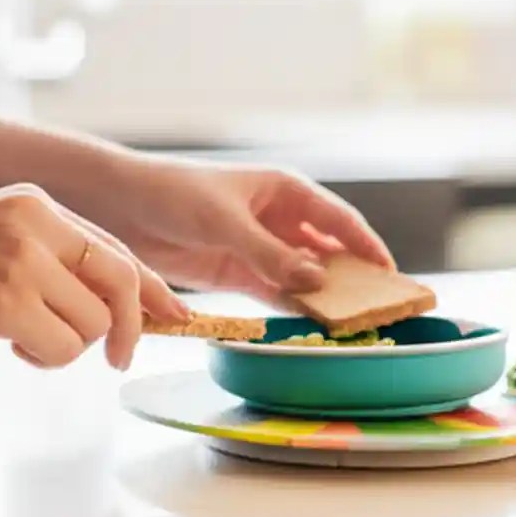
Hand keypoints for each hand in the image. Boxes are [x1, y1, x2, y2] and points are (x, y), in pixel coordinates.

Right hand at [0, 184, 188, 368]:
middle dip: (131, 326)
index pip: (115, 247)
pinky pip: (62, 348)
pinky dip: (44, 360)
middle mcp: (38, 224)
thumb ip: (42, 254)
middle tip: (118, 359)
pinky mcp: (6, 301)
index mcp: (35, 203)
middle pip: (122, 281)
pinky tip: (7, 348)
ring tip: (17, 339)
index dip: (148, 287)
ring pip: (92, 323)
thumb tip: (99, 300)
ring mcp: (24, 261)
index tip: (172, 313)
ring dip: (65, 346)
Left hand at [82, 159, 394, 298]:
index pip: (340, 221)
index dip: (368, 247)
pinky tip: (313, 326)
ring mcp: (260, 247)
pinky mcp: (238, 272)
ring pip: (306, 275)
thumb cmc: (175, 194)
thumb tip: (317, 281)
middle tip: (382, 308)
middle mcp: (279, 219)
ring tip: (354, 324)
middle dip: (354, 277)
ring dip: (326, 297)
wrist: (122, 206)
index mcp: (285, 190)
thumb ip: (270, 253)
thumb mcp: (225, 221)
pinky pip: (277, 292)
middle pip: (329, 251)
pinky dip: (295, 307)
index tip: (394, 276)